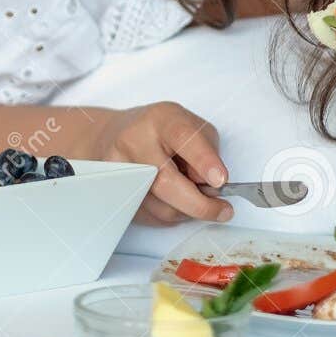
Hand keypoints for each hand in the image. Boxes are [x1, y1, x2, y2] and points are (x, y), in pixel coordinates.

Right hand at [83, 103, 232, 225]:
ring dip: (186, 210)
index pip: (183, 138)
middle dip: (199, 204)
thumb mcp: (193, 127)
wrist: (113, 135)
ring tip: (192, 196)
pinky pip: (151, 217)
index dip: (204, 160)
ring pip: (161, 207)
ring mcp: (120, 169)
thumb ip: (208, 152)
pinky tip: (172, 199)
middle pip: (166, 182)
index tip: (221, 180)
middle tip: (222, 211)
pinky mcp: (115, 193)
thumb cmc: (161, 132)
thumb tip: (209, 186)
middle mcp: (135, 141)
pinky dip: (170, 213)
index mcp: (161, 120)